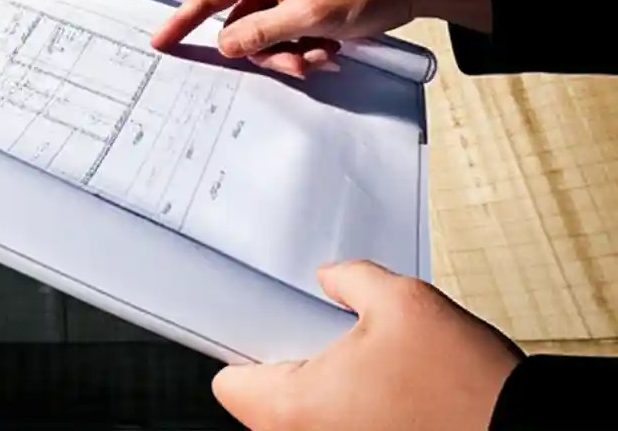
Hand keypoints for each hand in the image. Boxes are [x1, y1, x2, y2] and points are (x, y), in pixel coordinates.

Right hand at [150, 0, 489, 76]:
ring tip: (323, 53)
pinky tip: (331, 50)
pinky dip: (304, 55)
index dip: (181, 20)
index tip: (159, 42)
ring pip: (264, 44)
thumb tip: (224, 45)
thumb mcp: (312, 12)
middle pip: (239, 30)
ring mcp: (286, 3)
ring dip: (289, 57)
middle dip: (264, 52)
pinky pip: (286, 47)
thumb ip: (263, 31)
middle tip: (296, 61)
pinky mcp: (303, 19)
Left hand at [213, 260, 522, 430]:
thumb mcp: (404, 304)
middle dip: (287, 356)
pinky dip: (350, 400)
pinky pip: (336, 422)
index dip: (243, 343)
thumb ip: (351, 280)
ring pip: (302, 411)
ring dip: (321, 380)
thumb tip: (331, 278)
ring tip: (358, 350)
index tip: (257, 319)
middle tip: (317, 325)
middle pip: (263, 397)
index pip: (229, 382)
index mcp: (294, 408)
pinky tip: (383, 377)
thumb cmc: (465, 386)